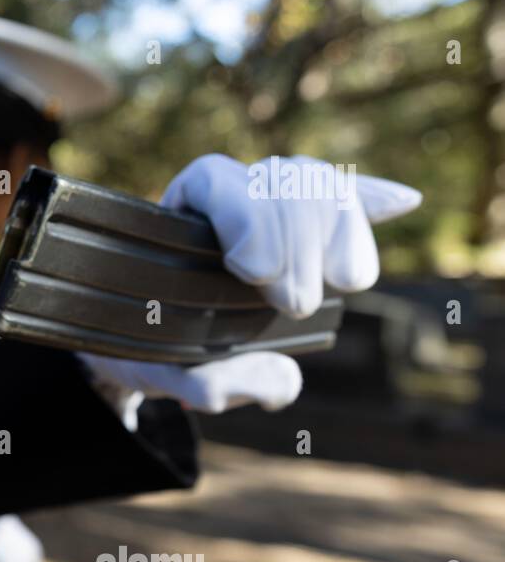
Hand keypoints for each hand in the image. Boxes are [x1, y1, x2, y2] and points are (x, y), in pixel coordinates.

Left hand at [83, 154, 419, 428]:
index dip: (245, 216)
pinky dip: (371, 203)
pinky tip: (401, 202)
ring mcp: (269, 207)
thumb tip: (284, 380)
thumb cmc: (160, 358)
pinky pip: (346, 200)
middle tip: (294, 302)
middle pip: (277, 179)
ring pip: (315, 183)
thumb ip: (212, 382)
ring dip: (337, 229)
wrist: (159, 355)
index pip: (216, 180)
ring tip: (336, 282)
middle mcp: (224, 201)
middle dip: (298, 239)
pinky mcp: (310, 225)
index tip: (253, 271)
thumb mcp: (172, 377)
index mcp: (180, 221)